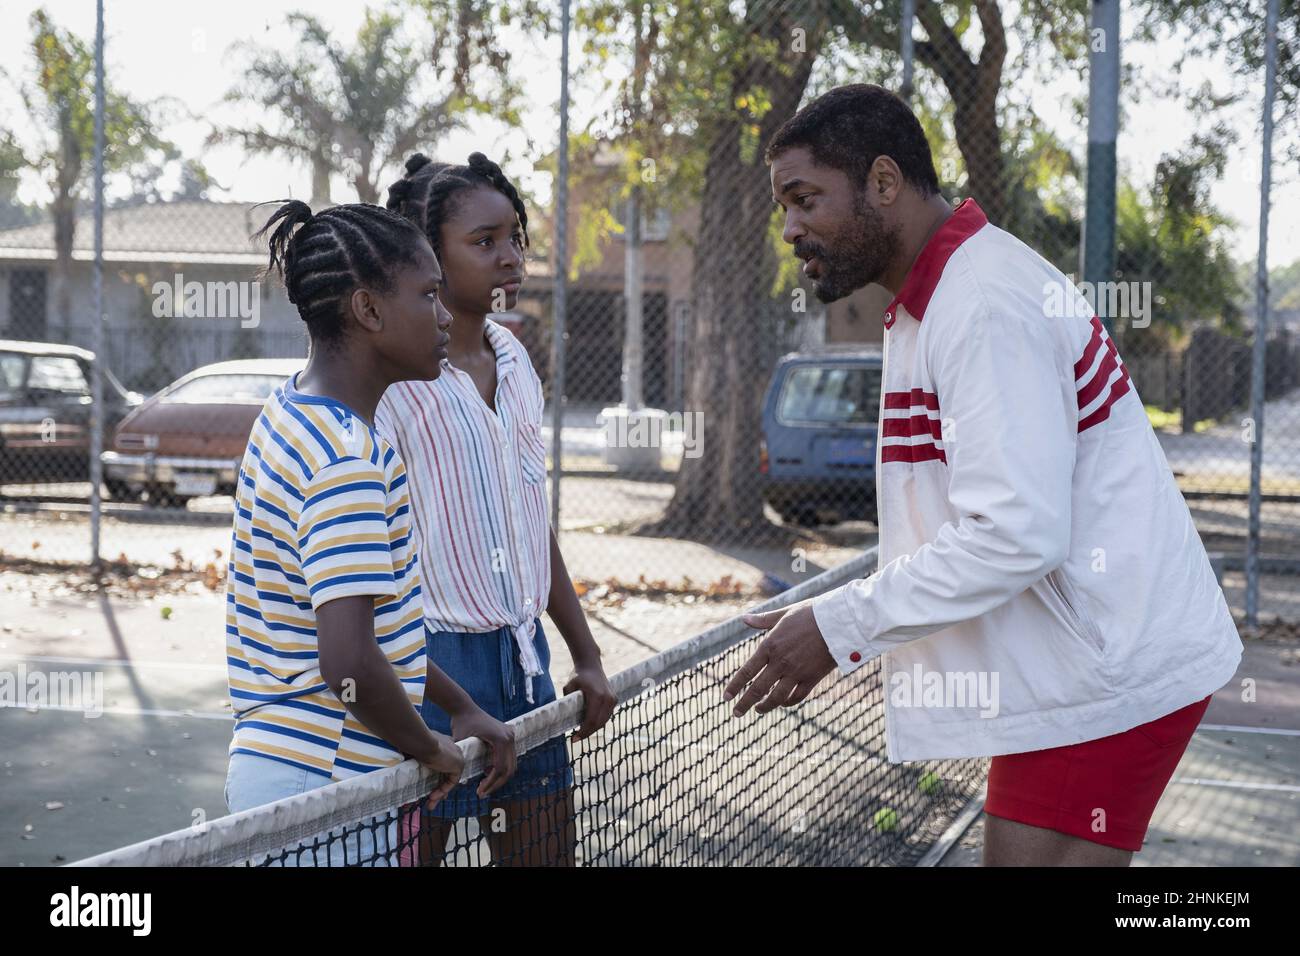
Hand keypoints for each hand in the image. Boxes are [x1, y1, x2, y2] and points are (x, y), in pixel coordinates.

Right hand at [416, 734, 464, 808]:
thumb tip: (401, 761)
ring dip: (439, 793)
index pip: (443, 762)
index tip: (431, 787)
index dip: (437, 776)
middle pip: (446, 773)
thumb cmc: (413, 745)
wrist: (422, 743)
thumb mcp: (413, 752)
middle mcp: (452, 749)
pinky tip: (432, 797)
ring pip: (448, 779)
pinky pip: (452, 782)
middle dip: (438, 788)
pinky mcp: (458, 765)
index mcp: (443, 743)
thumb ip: (413, 757)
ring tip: (430, 804)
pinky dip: (443, 790)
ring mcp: (456, 757)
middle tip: (430, 799)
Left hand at [450, 706, 517, 797]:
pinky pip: (509, 757)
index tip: (480, 791)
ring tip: (484, 785)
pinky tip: (487, 773)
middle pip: (509, 769)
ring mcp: (511, 735)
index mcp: (501, 739)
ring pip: (511, 765)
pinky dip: (501, 768)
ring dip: (499, 777)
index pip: (500, 768)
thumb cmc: (460, 724)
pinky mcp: (508, 736)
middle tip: (482, 793)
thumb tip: (461, 781)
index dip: (490, 783)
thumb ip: (465, 761)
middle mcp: (510, 737)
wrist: (465, 708)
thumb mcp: (461, 744)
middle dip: (496, 784)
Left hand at [563, 662, 616, 740]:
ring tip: (581, 732)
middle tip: (576, 739)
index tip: (574, 739)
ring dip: (593, 728)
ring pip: (604, 721)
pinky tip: (588, 724)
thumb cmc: (578, 676)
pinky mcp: (614, 699)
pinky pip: (606, 715)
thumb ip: (567, 703)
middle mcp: (608, 698)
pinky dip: (598, 722)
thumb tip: (561, 719)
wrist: (591, 665)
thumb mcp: (568, 687)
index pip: (591, 720)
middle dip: (587, 733)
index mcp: (597, 695)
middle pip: (598, 723)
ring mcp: (613, 699)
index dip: (583, 732)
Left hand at [723, 600, 836, 715]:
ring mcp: (797, 672)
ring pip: (776, 697)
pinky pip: (796, 697)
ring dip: (764, 706)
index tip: (725, 697)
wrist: (840, 621)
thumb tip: (744, 619)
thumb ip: (763, 620)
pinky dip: (787, 702)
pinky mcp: (812, 678)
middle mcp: (780, 662)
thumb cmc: (811, 613)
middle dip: (744, 703)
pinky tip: (782, 703)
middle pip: (757, 689)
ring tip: (758, 710)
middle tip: (736, 712)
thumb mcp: (784, 613)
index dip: (734, 686)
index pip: (746, 671)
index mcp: (770, 645)